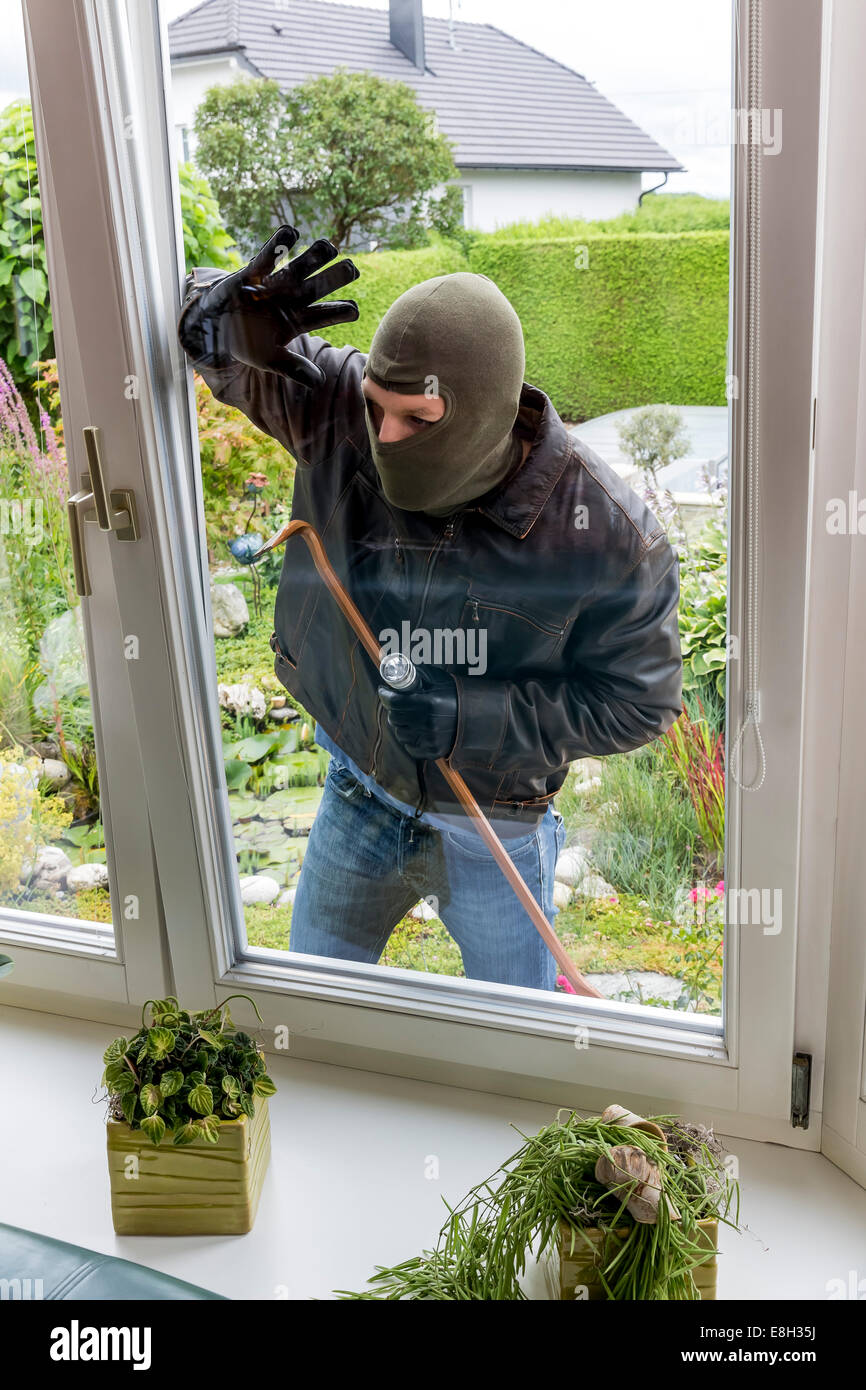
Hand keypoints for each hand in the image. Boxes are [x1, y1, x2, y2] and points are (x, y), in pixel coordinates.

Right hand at [199, 226, 359, 388]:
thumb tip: (320, 382)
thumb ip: (293, 368)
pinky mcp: (253, 272)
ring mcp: (274, 285)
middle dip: (333, 278)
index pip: (323, 315)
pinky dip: (277, 245)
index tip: (354, 310)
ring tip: (329, 245)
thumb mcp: (269, 359)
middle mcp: (291, 299)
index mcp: (298, 320)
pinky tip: (291, 232)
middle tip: (352, 269)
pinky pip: (267, 258)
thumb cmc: (247, 342)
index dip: (338, 312)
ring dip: (312, 257)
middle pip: (316, 288)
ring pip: (297, 268)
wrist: (216, 327)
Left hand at [378, 667, 457, 760]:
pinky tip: (417, 729)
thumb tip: (396, 671)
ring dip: (400, 724)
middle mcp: (428, 723)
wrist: (475, 716)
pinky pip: (409, 746)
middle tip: (397, 702)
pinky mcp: (432, 751)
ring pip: (399, 732)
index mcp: (429, 703)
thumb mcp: (437, 679)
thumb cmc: (454, 694)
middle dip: (392, 708)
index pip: (394, 702)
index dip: (385, 695)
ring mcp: (430, 739)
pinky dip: (409, 738)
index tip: (384, 690)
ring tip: (410, 716)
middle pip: (394, 717)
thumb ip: (415, 676)